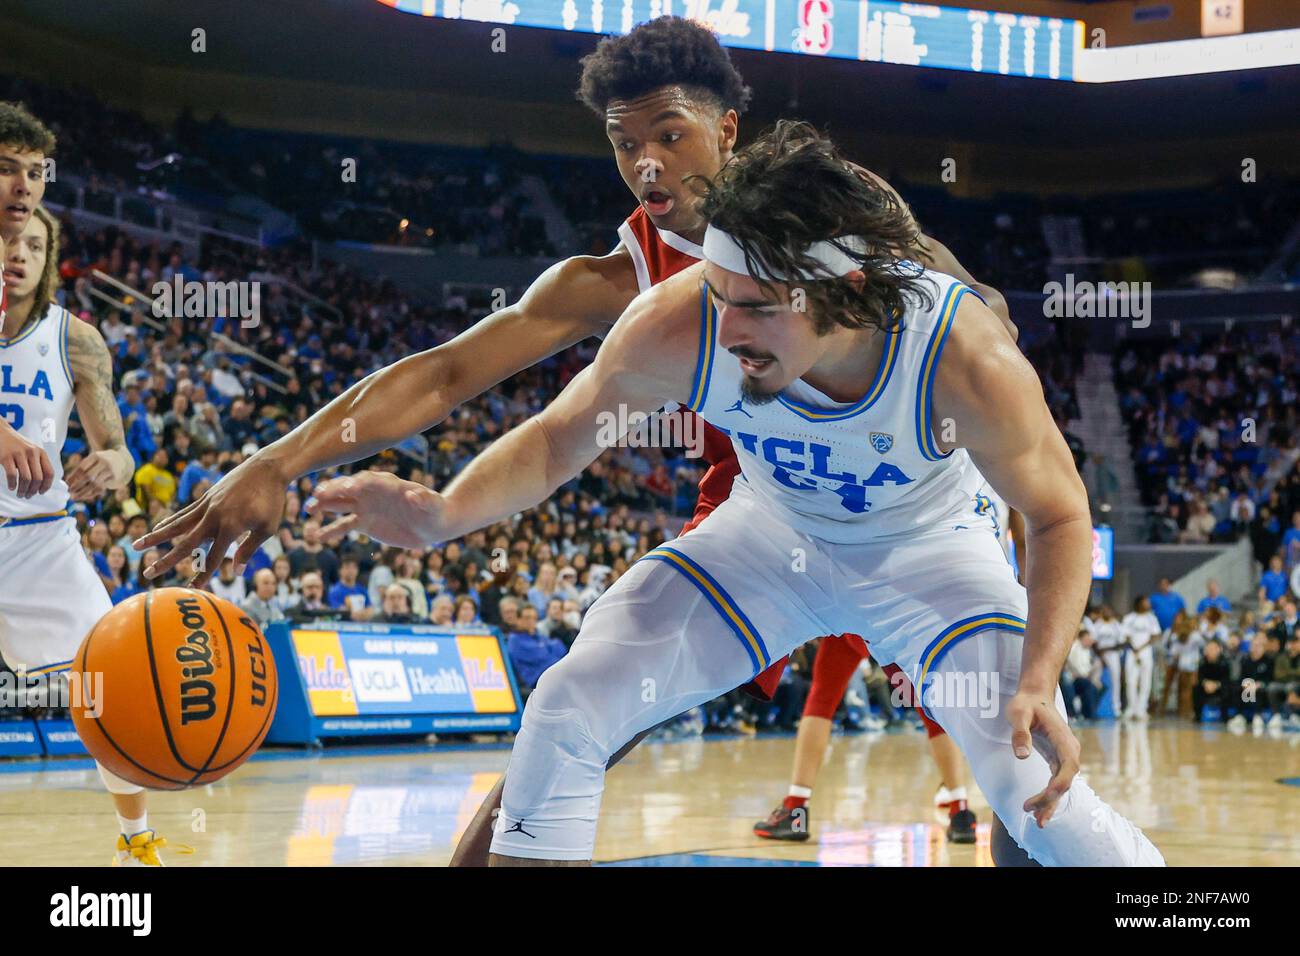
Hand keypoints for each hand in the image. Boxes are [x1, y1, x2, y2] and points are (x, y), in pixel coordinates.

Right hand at [0, 420, 53, 499]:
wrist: (0, 432)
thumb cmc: (17, 445)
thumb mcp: (32, 450)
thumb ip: (38, 463)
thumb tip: (44, 484)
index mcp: (41, 452)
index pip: (49, 473)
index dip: (47, 485)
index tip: (41, 492)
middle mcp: (32, 453)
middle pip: (38, 478)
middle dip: (33, 490)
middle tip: (28, 496)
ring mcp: (19, 454)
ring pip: (26, 478)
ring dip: (23, 490)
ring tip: (20, 494)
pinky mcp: (6, 456)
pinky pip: (12, 475)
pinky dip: (13, 484)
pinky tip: (12, 488)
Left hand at [64, 450, 119, 500]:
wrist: (121, 459)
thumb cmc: (101, 461)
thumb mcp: (93, 459)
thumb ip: (82, 468)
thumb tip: (68, 482)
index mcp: (96, 456)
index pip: (82, 468)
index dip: (73, 477)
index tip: (66, 484)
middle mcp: (104, 463)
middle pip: (88, 476)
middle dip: (77, 485)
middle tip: (69, 491)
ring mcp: (110, 471)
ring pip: (95, 484)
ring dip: (83, 492)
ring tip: (75, 497)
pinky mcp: (114, 478)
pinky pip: (101, 488)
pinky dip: (91, 494)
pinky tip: (84, 496)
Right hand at [134, 453, 289, 587]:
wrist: (268, 468)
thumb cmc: (272, 501)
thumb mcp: (267, 528)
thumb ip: (249, 549)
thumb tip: (236, 571)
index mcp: (230, 528)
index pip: (213, 558)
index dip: (202, 576)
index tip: (190, 591)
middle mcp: (214, 517)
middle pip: (185, 544)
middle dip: (166, 561)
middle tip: (148, 574)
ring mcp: (207, 505)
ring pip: (176, 525)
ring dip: (156, 536)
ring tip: (136, 546)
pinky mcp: (207, 497)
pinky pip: (185, 512)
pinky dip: (170, 521)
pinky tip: (157, 528)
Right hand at [306, 471, 448, 549]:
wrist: (432, 524)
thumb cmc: (435, 511)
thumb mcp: (432, 505)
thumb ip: (424, 499)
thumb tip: (414, 494)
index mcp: (388, 484)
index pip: (368, 481)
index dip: (357, 483)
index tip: (345, 489)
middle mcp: (372, 492)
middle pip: (348, 489)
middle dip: (333, 490)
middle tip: (316, 495)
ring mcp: (366, 507)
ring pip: (341, 504)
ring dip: (324, 505)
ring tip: (309, 509)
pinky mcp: (364, 523)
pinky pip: (344, 526)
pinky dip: (330, 531)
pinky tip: (316, 537)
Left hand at [1005, 687, 1080, 827]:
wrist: (1035, 696)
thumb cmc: (1026, 703)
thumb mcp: (1018, 714)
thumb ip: (1020, 733)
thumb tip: (1022, 756)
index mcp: (1064, 741)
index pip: (1068, 769)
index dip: (1058, 785)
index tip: (1044, 797)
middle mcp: (1069, 751)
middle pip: (1065, 781)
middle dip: (1051, 800)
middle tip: (1033, 816)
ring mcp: (1065, 757)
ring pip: (1062, 785)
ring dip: (1051, 804)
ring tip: (1038, 822)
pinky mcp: (1057, 760)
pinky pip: (1056, 782)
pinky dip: (1049, 796)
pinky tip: (1038, 810)